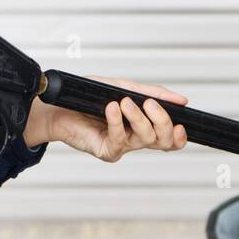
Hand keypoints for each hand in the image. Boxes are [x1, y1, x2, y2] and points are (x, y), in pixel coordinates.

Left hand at [23, 77, 188, 159]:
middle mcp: (135, 138)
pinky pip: (120, 140)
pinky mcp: (107, 151)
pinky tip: (112, 108)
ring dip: (138, 118)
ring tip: (125, 102)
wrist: (58, 105)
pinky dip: (117, 121)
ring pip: (145, 139)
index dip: (179, 136)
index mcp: (143, 125)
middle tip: (151, 105)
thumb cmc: (89, 96)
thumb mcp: (124, 87)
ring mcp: (122, 146)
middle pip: (163, 141)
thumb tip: (181, 100)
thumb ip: (152, 93)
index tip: (181, 125)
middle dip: (162, 122)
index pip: (170, 138)